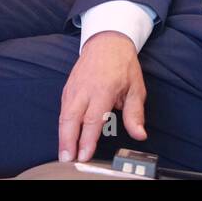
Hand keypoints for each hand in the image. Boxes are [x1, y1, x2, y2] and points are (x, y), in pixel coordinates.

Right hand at [59, 32, 147, 162]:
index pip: (92, 119)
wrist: (107, 41)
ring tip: (64, 153)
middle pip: (71, 118)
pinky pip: (63, 108)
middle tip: (67, 159)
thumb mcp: (136, 88)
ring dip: (62, 135)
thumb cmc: (123, 65)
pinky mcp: (68, 87)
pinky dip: (62, 124)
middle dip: (68, 141)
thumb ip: (135, 113)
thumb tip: (139, 134)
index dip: (87, 139)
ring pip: (64, 114)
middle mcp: (85, 89)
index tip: (84, 155)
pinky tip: (64, 136)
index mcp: (103, 89)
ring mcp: (74, 87)